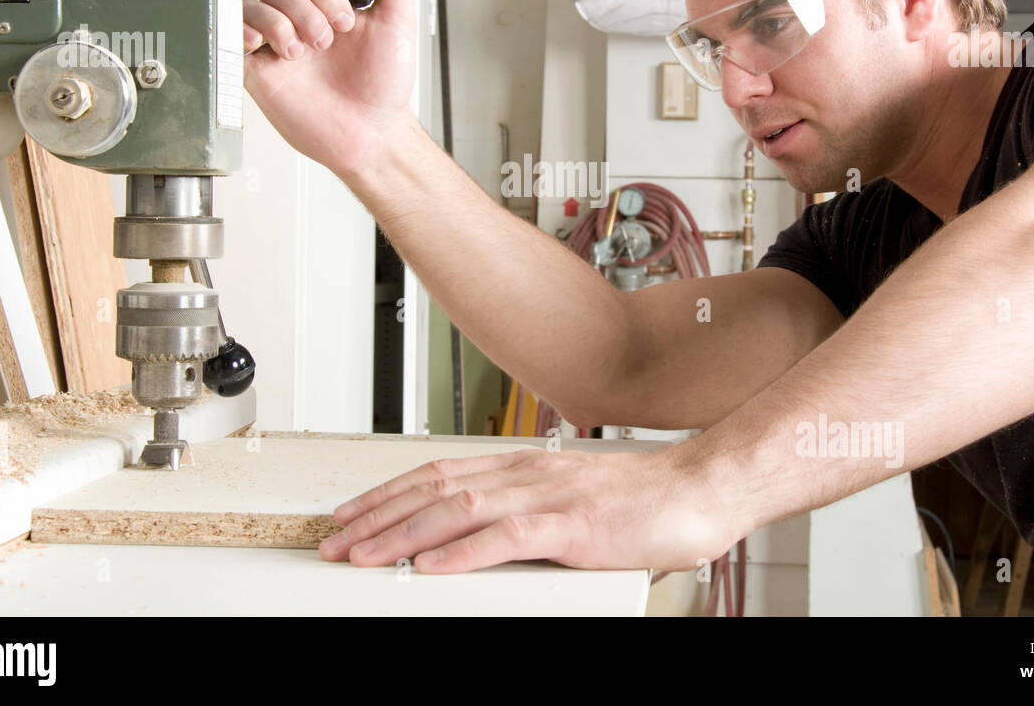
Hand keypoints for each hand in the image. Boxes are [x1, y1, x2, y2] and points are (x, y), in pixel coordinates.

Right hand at [243, 0, 416, 176]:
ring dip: (280, 23)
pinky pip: (233, 35)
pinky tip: (267, 47)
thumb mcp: (400, 22)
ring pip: (255, 4)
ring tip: (302, 53)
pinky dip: (245, 32)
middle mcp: (301, 20)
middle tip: (326, 41)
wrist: (370, 133)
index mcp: (328, 5)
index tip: (347, 21)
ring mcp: (278, 44)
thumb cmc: (384, 86)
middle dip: (304, 8)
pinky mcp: (258, 69)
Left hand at [319, 443, 743, 573]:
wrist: (699, 489)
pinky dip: (461, 553)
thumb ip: (524, 512)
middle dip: (377, 517)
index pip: (436, 474)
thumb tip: (477, 537)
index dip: (387, 493)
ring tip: (363, 556)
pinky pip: (506, 538)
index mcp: (522, 467)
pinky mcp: (572, 527)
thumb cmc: (641, 500)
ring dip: (402, 535)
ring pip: (457, 511)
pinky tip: (430, 567)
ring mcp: (547, 497)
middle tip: (334, 541)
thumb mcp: (568, 499)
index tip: (350, 513)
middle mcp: (525, 474)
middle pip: (433, 489)